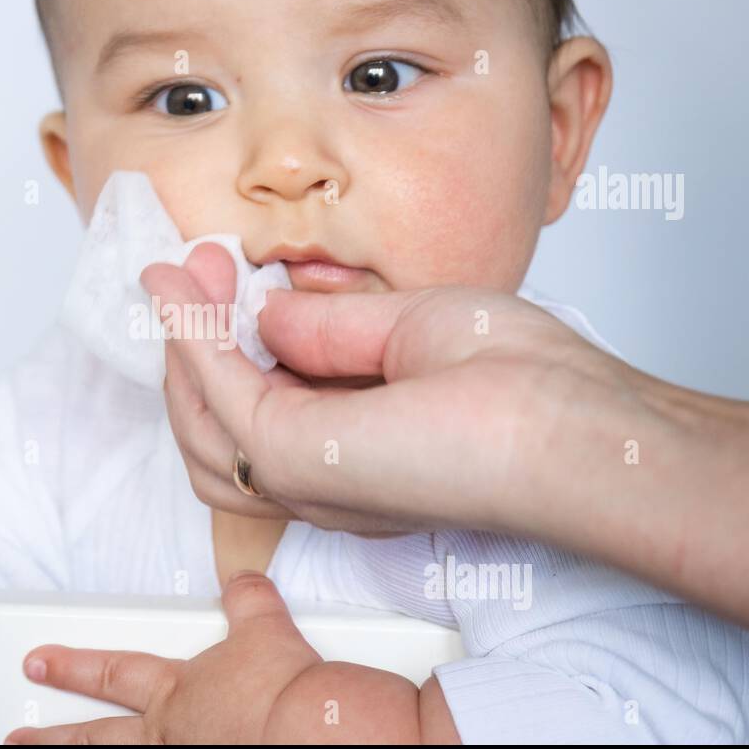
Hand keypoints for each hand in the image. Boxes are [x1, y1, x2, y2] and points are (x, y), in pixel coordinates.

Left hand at [5, 571, 451, 743]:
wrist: (312, 727)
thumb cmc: (287, 688)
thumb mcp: (266, 627)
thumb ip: (249, 601)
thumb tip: (243, 577)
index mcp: (178, 688)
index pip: (113, 671)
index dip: (73, 665)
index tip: (40, 662)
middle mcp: (170, 732)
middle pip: (96, 736)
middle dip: (53, 736)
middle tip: (18, 737)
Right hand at [140, 242, 617, 533]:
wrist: (570, 425)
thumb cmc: (527, 386)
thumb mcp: (411, 327)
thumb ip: (329, 328)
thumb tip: (266, 313)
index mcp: (351, 450)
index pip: (260, 405)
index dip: (228, 339)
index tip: (217, 274)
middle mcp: (319, 477)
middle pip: (214, 425)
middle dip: (191, 343)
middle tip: (189, 271)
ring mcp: (302, 475)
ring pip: (201, 425)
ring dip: (181, 346)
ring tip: (179, 283)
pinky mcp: (293, 458)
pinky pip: (216, 395)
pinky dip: (192, 342)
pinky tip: (191, 296)